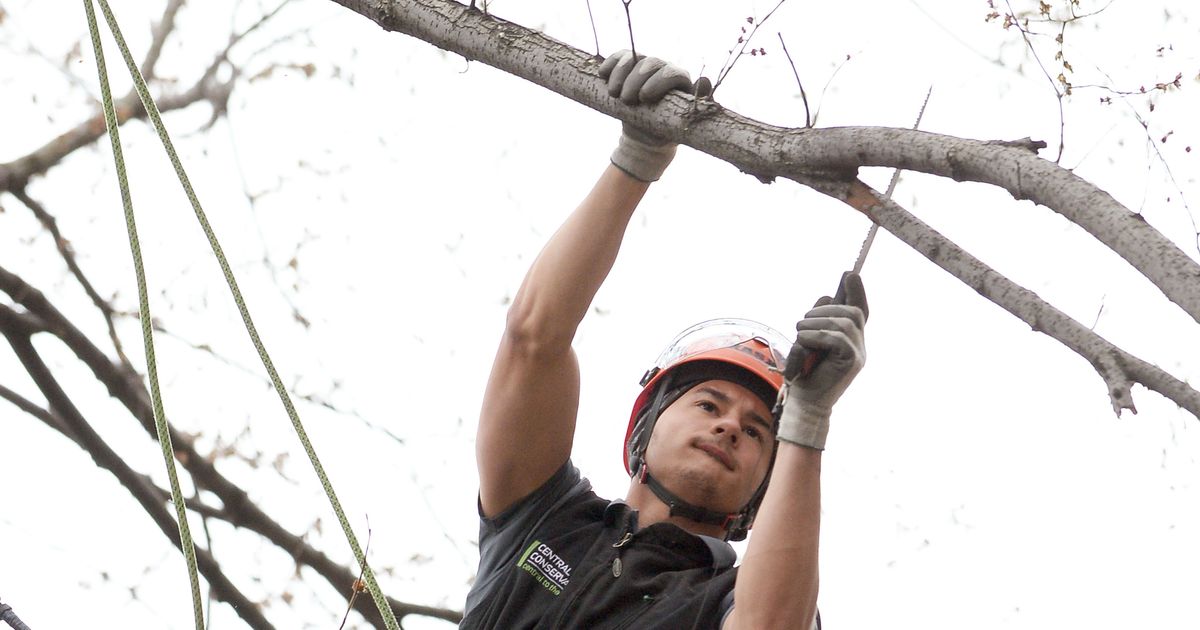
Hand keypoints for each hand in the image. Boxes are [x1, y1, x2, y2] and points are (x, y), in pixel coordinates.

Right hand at [598, 50, 701, 181]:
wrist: (646, 139)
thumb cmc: (666, 132)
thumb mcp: (680, 124)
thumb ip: (695, 104)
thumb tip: (704, 80)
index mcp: (680, 81)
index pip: (673, 73)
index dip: (658, 82)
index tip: (644, 98)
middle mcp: (663, 69)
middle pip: (651, 63)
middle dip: (636, 80)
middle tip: (627, 100)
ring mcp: (644, 67)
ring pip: (634, 57)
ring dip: (621, 73)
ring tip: (614, 93)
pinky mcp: (627, 68)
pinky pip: (619, 57)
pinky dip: (611, 63)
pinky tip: (603, 74)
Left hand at [777, 273, 868, 449]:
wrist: (805, 404)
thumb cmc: (806, 374)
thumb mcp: (809, 342)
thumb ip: (819, 321)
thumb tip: (827, 295)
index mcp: (851, 340)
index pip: (860, 311)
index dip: (857, 291)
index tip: (850, 273)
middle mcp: (859, 346)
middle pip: (850, 312)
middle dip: (823, 310)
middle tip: (801, 323)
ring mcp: (858, 355)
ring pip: (839, 323)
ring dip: (812, 325)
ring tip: (798, 338)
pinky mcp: (851, 363)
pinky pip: (834, 337)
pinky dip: (813, 337)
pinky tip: (803, 346)